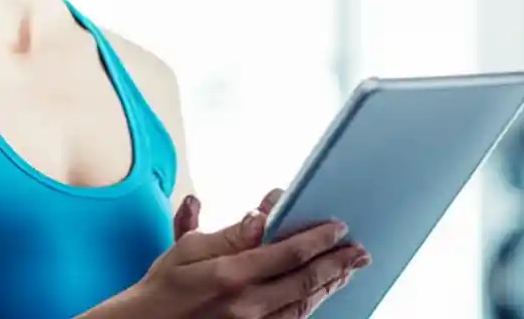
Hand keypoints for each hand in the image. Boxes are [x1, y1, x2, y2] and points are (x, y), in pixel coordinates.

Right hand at [134, 190, 370, 317]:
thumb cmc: (163, 288)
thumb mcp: (186, 250)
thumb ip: (229, 234)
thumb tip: (260, 216)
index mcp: (230, 275)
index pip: (288, 253)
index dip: (318, 239)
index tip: (338, 228)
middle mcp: (245, 305)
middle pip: (305, 281)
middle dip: (337, 264)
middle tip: (360, 251)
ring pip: (303, 306)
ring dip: (330, 286)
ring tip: (349, 270)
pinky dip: (309, 307)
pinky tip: (320, 295)